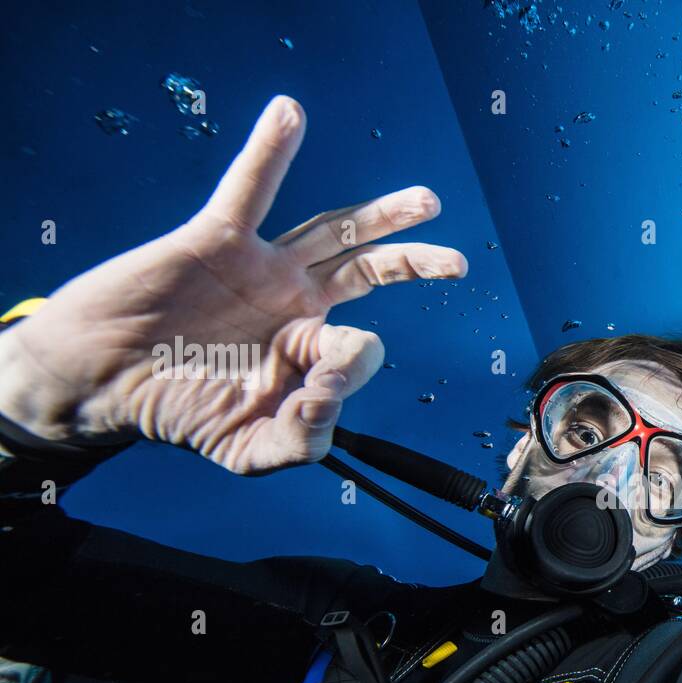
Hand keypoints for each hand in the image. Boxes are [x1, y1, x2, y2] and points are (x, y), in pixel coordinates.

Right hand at [0, 96, 466, 473]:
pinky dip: (270, 153)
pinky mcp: (217, 241)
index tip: (318, 391)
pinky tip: (290, 116)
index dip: (350, 368)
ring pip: (333, 231)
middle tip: (458, 263)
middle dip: (414, 262)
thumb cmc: (179, 413)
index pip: (359, 347)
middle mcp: (293, 301)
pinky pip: (249, 190)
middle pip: (368, 270)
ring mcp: (260, 268)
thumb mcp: (250, 448)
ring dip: (380, 213)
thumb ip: (303, 438)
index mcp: (308, 347)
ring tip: (428, 201)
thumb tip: (336, 391)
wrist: (103, 383)